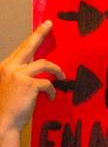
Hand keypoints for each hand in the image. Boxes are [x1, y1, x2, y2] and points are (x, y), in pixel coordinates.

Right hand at [0, 22, 63, 136]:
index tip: (43, 26)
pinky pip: (48, 83)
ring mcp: (18, 74)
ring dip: (57, 70)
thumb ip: (22, 75)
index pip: (21, 48)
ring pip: (45, 64)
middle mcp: (10, 67)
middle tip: (49, 24)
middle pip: (29, 46)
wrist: (3, 122)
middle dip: (40, 34)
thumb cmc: (9, 107)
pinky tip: (51, 97)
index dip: (33, 38)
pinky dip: (53, 90)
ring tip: (62, 76)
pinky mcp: (29, 84)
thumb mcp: (13, 86)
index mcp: (5, 67)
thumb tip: (41, 70)